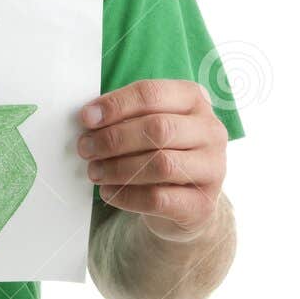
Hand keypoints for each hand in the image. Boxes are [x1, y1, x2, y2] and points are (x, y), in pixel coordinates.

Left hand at [77, 78, 225, 240]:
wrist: (184, 201)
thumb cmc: (158, 151)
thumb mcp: (147, 125)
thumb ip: (124, 117)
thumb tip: (90, 118)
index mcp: (194, 100)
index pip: (152, 94)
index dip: (116, 105)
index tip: (86, 118)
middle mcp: (211, 131)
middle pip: (158, 128)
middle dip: (114, 138)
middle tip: (86, 148)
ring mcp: (213, 168)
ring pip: (161, 164)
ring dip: (118, 168)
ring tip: (94, 171)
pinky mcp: (203, 203)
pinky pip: (159, 199)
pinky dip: (127, 195)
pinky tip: (109, 191)